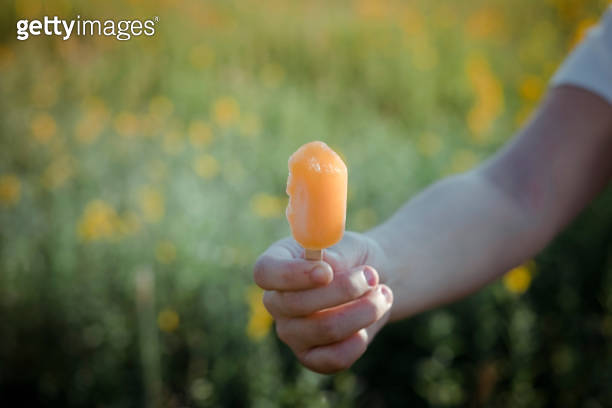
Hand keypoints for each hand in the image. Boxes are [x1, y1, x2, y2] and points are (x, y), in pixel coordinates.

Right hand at [253, 232, 392, 373]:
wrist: (372, 283)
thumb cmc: (353, 258)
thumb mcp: (347, 246)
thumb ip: (334, 253)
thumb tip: (325, 263)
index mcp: (277, 264)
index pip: (265, 272)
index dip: (292, 274)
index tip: (326, 272)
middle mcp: (277, 301)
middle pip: (295, 304)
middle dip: (344, 289)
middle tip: (372, 275)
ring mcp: (291, 332)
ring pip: (324, 329)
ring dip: (364, 310)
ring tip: (382, 293)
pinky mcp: (311, 357)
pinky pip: (334, 358)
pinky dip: (360, 340)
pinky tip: (371, 321)